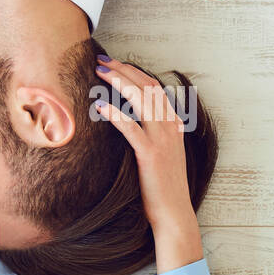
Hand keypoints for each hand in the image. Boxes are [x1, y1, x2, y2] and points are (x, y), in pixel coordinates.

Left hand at [93, 56, 203, 272]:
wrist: (173, 213)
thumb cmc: (161, 187)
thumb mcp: (161, 154)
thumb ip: (151, 135)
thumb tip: (130, 120)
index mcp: (174, 125)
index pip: (155, 88)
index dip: (134, 72)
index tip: (114, 64)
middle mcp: (171, 127)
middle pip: (147, 87)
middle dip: (124, 70)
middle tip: (102, 61)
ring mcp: (162, 140)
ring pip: (141, 99)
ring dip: (119, 82)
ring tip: (100, 73)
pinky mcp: (150, 155)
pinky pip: (131, 128)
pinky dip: (116, 114)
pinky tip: (100, 106)